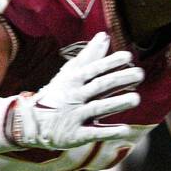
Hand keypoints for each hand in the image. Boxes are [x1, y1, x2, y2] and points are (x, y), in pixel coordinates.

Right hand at [6, 32, 144, 148]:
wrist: (30, 124)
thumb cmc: (57, 95)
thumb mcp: (69, 74)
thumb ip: (89, 56)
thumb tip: (104, 35)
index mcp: (73, 81)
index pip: (93, 69)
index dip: (110, 62)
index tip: (128, 56)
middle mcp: (74, 97)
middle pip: (99, 86)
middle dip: (119, 79)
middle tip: (140, 74)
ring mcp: (74, 116)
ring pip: (98, 108)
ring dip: (117, 103)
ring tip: (136, 98)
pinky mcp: (76, 135)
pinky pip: (94, 133)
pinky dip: (109, 132)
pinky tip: (126, 130)